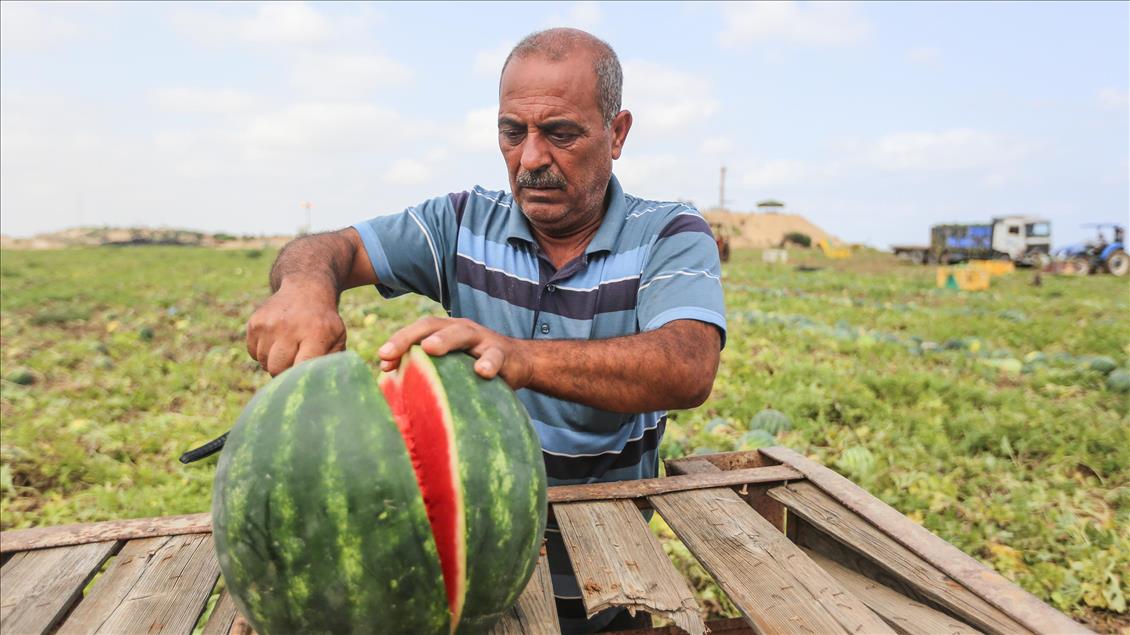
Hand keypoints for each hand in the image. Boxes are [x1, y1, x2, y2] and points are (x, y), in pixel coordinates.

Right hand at [246, 282, 346, 375]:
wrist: (305, 289)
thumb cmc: (323, 322)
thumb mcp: (338, 338)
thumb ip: (332, 362)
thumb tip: (321, 384)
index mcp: (315, 333)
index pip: (301, 368)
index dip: (300, 378)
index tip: (303, 379)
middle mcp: (289, 327)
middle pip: (277, 369)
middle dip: (285, 373)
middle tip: (295, 363)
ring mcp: (269, 324)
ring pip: (264, 362)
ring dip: (274, 361)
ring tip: (288, 348)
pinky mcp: (254, 322)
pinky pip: (253, 352)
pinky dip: (263, 352)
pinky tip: (276, 340)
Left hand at [378, 317, 532, 388]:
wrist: (520, 363)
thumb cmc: (475, 367)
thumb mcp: (451, 367)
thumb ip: (427, 371)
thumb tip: (391, 388)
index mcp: (445, 331)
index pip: (418, 330)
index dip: (399, 341)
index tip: (382, 360)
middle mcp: (462, 329)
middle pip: (433, 326)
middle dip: (409, 338)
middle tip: (389, 353)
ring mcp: (483, 339)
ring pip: (462, 334)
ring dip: (445, 340)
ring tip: (429, 349)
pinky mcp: (503, 354)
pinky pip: (495, 357)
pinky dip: (488, 363)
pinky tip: (482, 372)